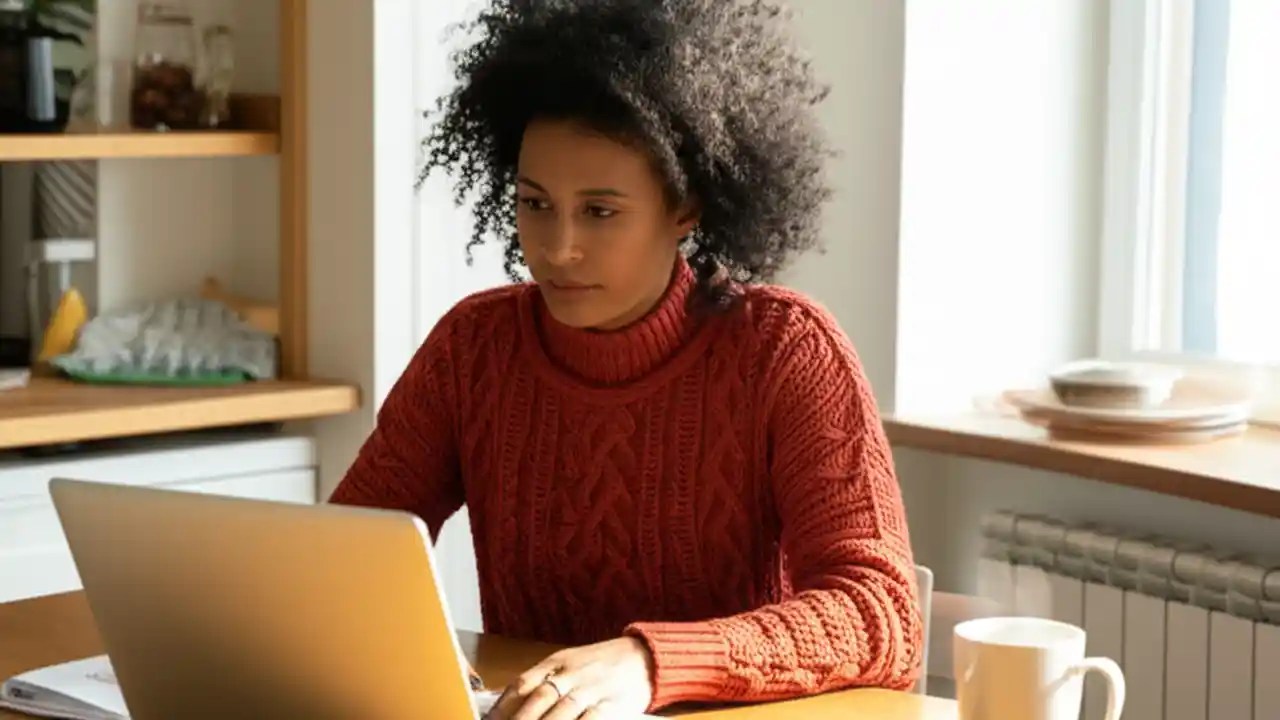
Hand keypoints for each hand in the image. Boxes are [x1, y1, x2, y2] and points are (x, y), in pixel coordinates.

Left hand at [484, 636, 654, 718]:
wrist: (644, 657)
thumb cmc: (601, 663)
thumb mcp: (570, 663)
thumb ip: (543, 680)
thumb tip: (509, 704)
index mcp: (557, 662)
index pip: (522, 684)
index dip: (503, 707)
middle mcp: (571, 674)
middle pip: (538, 700)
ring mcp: (592, 690)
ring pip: (562, 712)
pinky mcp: (612, 705)